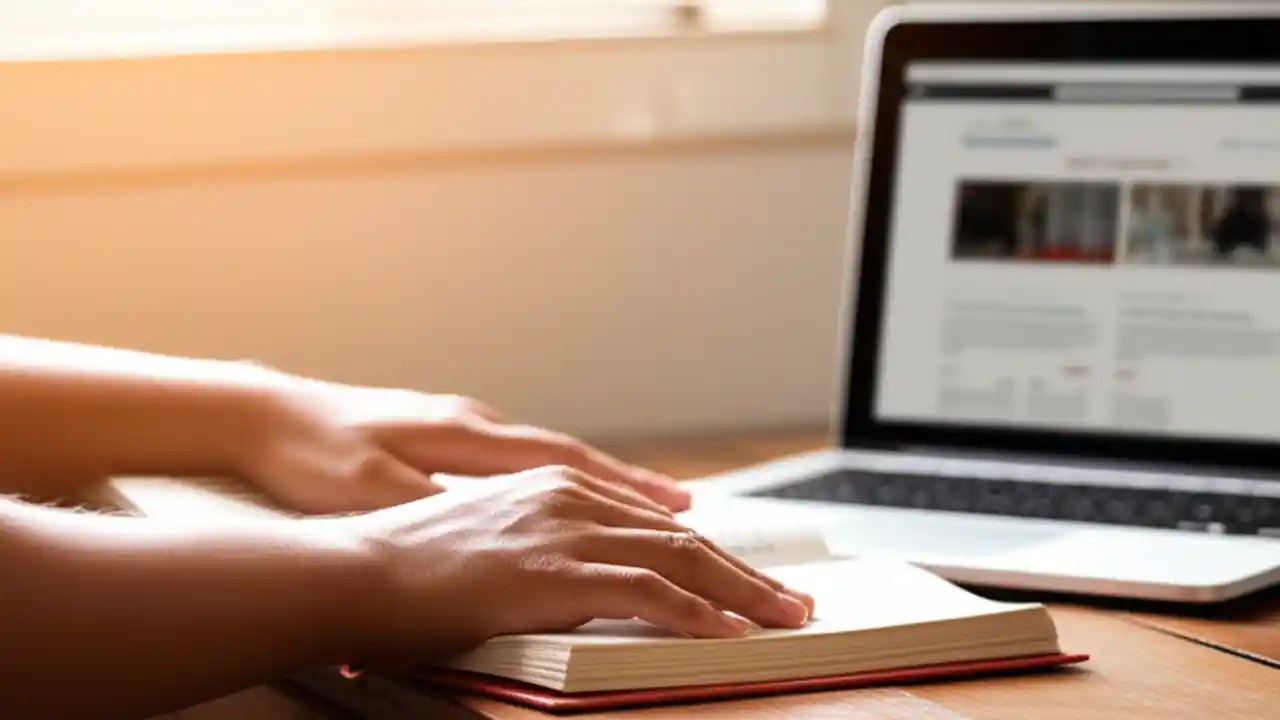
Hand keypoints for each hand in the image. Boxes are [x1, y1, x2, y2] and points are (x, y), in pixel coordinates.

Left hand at [240, 379, 688, 514]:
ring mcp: (462, 427)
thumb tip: (489, 528)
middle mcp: (476, 424)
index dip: (625, 487)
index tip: (678, 509)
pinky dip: (561, 479)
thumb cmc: (312, 455)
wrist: (265, 415)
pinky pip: (522, 461)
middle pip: (573, 456)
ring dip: (601, 481)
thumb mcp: (367, 488)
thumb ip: (430, 508)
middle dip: (632, 484)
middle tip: (687, 509)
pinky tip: (569, 496)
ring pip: (551, 458)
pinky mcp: (443, 438)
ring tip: (648, 505)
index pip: (565, 462)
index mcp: (466, 436)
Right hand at [338, 466, 813, 662]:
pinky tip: (729, 635)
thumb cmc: (404, 575)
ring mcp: (563, 529)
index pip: (649, 522)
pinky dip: (698, 614)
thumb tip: (572, 591)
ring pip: (679, 559)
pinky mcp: (555, 570)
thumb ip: (536, 558)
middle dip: (742, 571)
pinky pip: (649, 592)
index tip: (743, 576)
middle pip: (678, 536)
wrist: (351, 573)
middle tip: (788, 600)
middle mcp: (566, 496)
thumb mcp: (484, 550)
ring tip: (783, 618)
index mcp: (551, 487)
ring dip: (741, 592)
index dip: (705, 551)